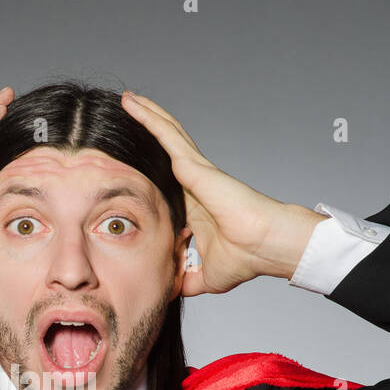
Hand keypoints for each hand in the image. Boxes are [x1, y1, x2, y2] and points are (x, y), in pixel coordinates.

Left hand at [120, 90, 325, 293]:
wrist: (264, 247)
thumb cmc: (245, 258)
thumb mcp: (204, 276)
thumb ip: (184, 279)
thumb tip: (168, 292)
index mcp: (193, 205)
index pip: (166, 180)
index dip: (150, 168)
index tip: (130, 161)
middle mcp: (193, 182)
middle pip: (164, 148)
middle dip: (146, 131)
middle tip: (126, 112)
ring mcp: (194, 170)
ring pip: (165, 133)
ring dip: (146, 114)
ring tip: (127, 97)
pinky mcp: (193, 165)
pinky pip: (165, 135)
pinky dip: (148, 118)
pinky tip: (132, 103)